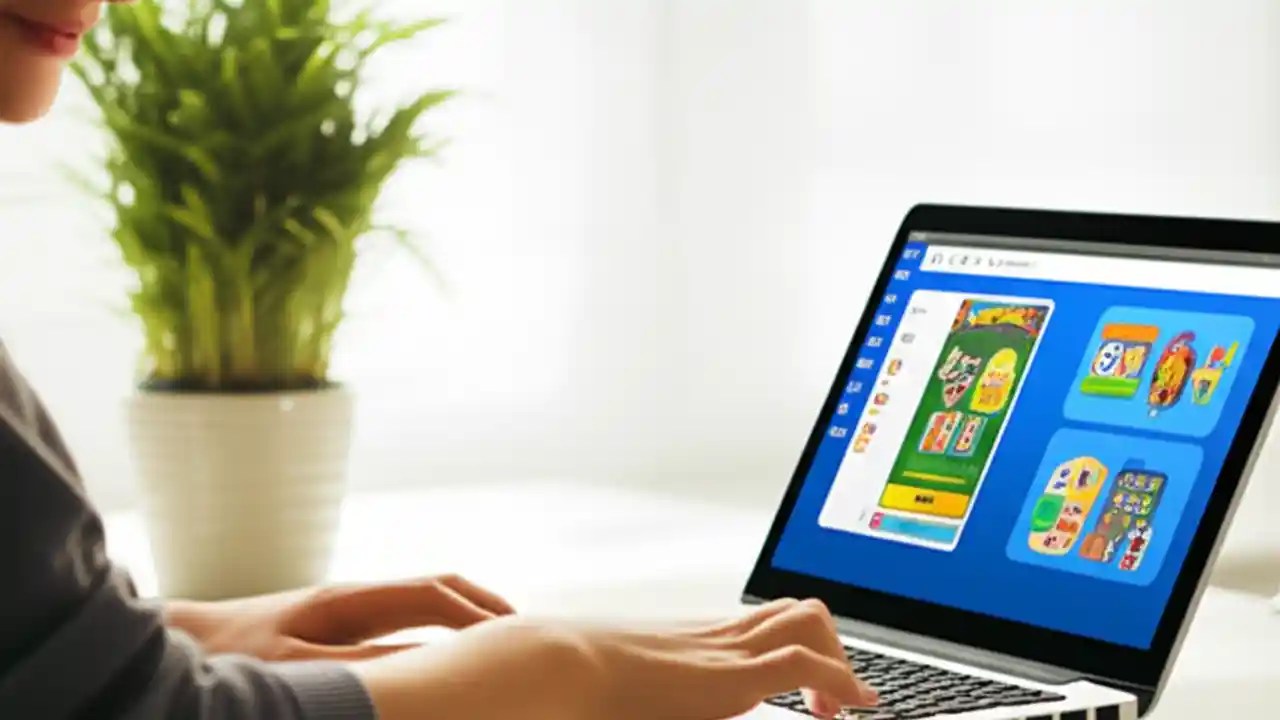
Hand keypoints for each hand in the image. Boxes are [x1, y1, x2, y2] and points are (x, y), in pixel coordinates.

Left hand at [164, 574, 514, 660]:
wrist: (179, 641)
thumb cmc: (233, 656)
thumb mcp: (301, 670)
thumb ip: (367, 665)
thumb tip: (428, 665)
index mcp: (351, 601)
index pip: (434, 598)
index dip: (479, 616)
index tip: (516, 637)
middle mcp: (356, 597)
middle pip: (438, 590)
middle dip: (485, 607)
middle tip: (527, 634)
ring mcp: (348, 609)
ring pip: (424, 604)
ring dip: (465, 618)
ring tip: (500, 643)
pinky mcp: (337, 626)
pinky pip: (404, 623)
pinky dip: (439, 632)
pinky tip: (446, 659)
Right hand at [352, 598, 877, 719]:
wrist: (557, 664)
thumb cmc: (575, 678)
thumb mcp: (621, 679)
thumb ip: (641, 680)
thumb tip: (634, 694)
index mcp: (698, 637)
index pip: (766, 619)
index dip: (799, 644)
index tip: (812, 689)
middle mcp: (719, 634)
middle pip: (799, 610)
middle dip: (831, 650)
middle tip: (828, 705)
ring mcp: (727, 649)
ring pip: (812, 620)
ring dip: (840, 661)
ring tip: (833, 711)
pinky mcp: (732, 674)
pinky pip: (807, 663)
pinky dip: (842, 682)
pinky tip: (853, 708)